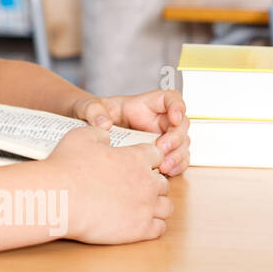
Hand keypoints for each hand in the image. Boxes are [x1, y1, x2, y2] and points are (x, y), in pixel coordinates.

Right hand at [46, 125, 172, 243]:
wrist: (60, 197)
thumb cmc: (67, 166)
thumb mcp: (81, 136)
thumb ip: (100, 133)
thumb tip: (107, 136)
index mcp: (136, 158)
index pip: (156, 156)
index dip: (145, 160)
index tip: (134, 164)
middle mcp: (147, 182)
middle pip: (163, 183)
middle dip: (151, 184)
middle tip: (134, 188)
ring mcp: (146, 207)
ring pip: (167, 207)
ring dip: (155, 205)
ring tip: (139, 207)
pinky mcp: (141, 229)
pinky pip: (160, 228)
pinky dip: (152, 225)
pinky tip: (138, 222)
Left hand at [71, 89, 190, 175]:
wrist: (90, 129)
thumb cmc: (95, 113)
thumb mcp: (90, 107)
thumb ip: (94, 111)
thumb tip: (104, 123)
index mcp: (147, 104)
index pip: (170, 99)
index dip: (177, 106)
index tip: (175, 116)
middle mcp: (159, 119)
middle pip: (180, 125)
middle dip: (175, 138)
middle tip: (162, 148)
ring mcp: (162, 136)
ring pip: (182, 144)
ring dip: (177, 155)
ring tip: (164, 166)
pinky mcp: (161, 152)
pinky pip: (177, 158)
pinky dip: (176, 165)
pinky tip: (167, 172)